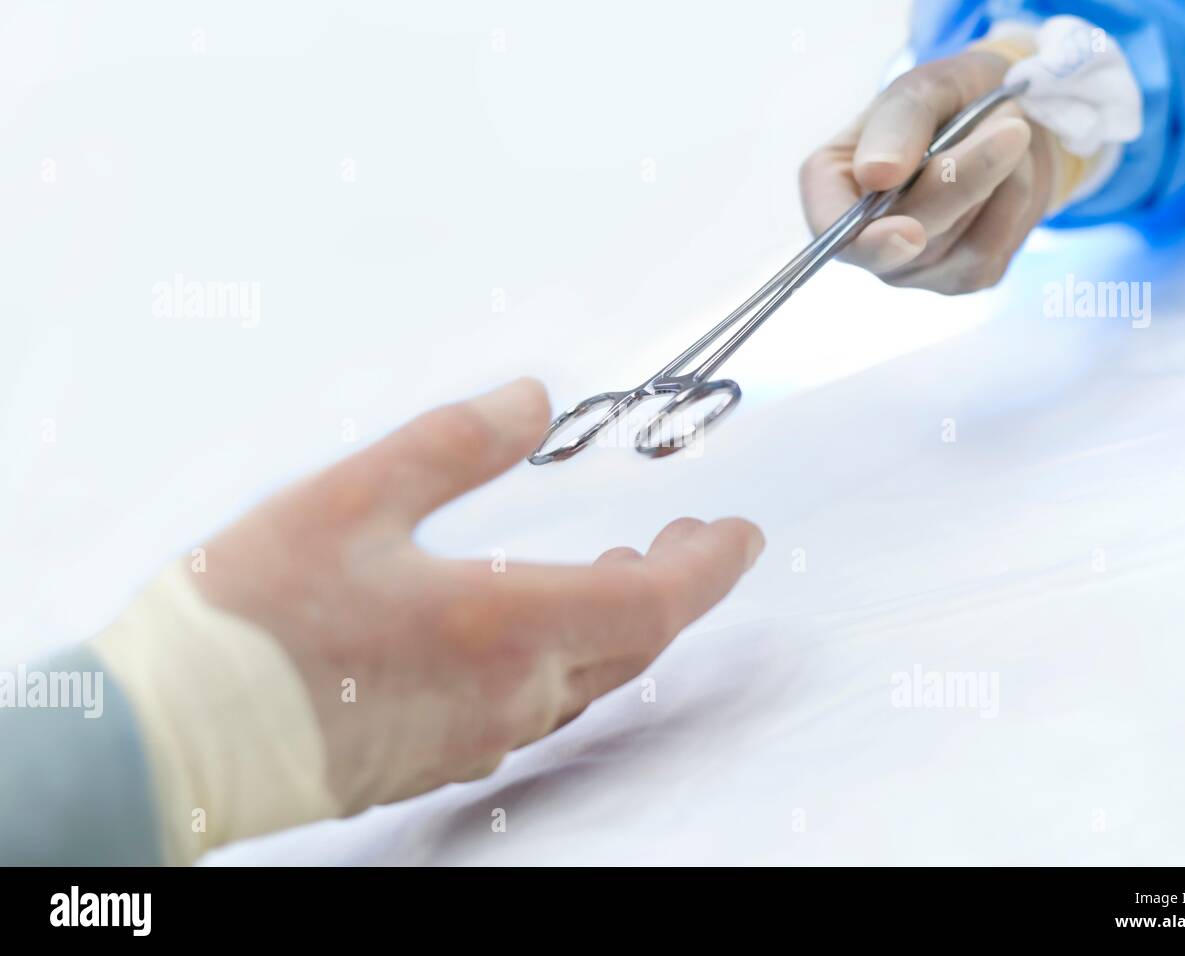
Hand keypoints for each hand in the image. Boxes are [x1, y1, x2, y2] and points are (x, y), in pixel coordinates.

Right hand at [194, 377, 763, 813]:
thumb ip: (456, 445)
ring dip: (614, 618)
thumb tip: (532, 400)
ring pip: (585, 677)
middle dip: (670, 586)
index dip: (710, 565)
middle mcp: (507, 695)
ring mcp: (475, 736)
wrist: (171, 738)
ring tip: (610, 564)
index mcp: (503, 627)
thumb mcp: (354, 497)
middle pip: (631, 643)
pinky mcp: (437, 757)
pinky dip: (560, 655)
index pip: (655, 602)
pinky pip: (532, 706)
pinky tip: (530, 625)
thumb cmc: (254, 620)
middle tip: (683, 539)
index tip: (740, 532)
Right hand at [799, 50, 1057, 294]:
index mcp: (834, 186)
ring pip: (956, 249)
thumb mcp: (922, 89)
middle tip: (1011, 130)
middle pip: (905, 242)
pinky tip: (1013, 174)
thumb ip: (897, 124)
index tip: (909, 231)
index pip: (830, 228)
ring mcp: (911, 268)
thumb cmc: (949, 100)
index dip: (866, 239)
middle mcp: (864, 238)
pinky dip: (1014, 202)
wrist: (1011, 117)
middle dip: (961, 184)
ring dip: (998, 183)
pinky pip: (991, 251)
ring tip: (1008, 134)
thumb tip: (875, 173)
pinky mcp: (960, 278)